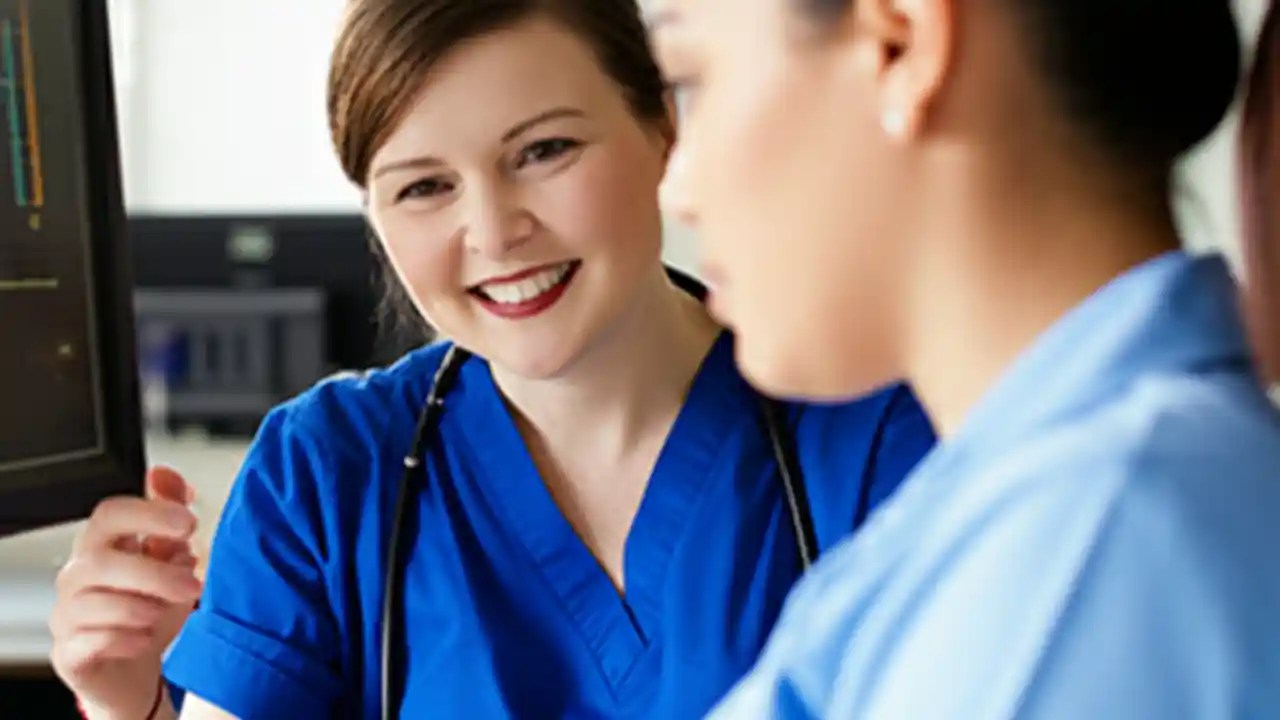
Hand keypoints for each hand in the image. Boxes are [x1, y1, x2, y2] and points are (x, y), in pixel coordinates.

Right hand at [49, 467, 202, 719]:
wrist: (134, 668)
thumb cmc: (151, 608)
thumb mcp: (170, 562)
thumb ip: (169, 519)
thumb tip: (163, 474)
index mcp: (104, 545)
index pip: (110, 513)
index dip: (148, 513)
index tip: (188, 523)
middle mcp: (79, 575)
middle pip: (101, 559)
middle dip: (153, 572)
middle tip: (192, 584)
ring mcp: (68, 614)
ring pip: (94, 602)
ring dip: (140, 607)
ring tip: (167, 613)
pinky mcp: (68, 652)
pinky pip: (90, 641)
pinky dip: (124, 639)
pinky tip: (145, 639)